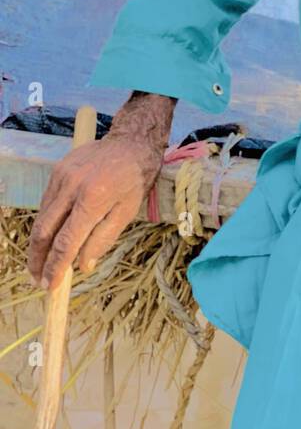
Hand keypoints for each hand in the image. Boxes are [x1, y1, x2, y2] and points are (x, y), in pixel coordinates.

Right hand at [27, 92, 174, 289]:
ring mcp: (61, 177)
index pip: (67, 242)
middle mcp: (72, 187)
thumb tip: (82, 266)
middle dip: (37, 260)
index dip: (55, 267)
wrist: (130, 143)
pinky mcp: (57, 171)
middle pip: (44, 231)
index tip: (49, 286)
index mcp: (93, 199)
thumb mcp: (127, 213)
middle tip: (37, 280)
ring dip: (38, 244)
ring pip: (42, 217)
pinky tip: (47, 238)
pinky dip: (45, 223)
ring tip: (39, 264)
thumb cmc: (134, 180)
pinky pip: (46, 203)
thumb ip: (103, 240)